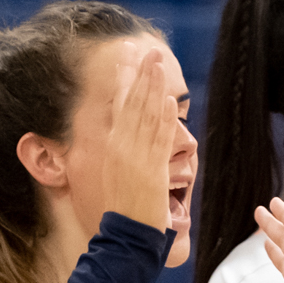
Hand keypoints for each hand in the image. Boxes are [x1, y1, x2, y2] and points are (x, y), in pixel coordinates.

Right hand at [101, 49, 178, 229]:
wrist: (126, 232)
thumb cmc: (124, 204)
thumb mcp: (116, 169)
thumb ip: (122, 146)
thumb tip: (127, 127)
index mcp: (114, 144)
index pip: (119, 104)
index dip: (123, 78)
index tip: (127, 55)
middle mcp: (122, 146)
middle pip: (132, 103)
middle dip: (140, 75)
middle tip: (147, 50)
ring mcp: (137, 157)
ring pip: (146, 116)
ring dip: (154, 89)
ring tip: (159, 65)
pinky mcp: (153, 170)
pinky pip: (160, 141)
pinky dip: (165, 121)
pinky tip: (170, 102)